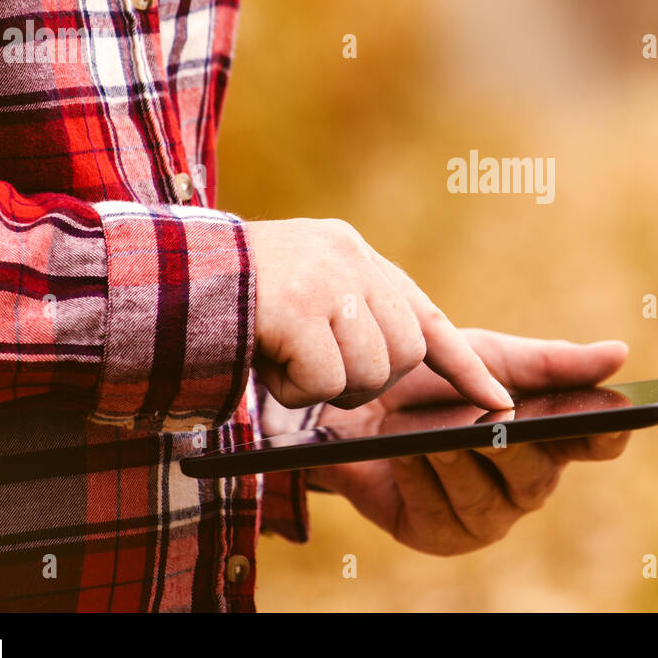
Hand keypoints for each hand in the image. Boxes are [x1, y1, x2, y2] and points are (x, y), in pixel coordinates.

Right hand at [244, 219, 512, 411]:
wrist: (158, 277)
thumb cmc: (228, 301)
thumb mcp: (301, 296)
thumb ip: (351, 317)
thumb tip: (395, 369)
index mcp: (354, 255)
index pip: (428, 317)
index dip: (464, 367)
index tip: (499, 402)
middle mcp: (349, 260)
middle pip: (404, 355)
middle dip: (367, 381)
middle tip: (314, 370)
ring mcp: (326, 281)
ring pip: (370, 372)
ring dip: (325, 386)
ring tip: (282, 358)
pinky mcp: (299, 307)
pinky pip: (323, 380)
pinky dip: (293, 388)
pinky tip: (264, 359)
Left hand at [302, 329, 630, 554]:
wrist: (353, 398)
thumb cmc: (429, 377)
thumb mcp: (487, 356)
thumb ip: (550, 362)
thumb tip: (620, 353)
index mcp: (549, 437)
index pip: (597, 443)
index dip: (610, 434)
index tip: (614, 419)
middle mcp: (526, 482)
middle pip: (539, 476)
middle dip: (510, 447)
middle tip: (490, 422)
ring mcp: (486, 514)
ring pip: (488, 500)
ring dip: (460, 463)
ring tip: (435, 435)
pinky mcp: (440, 535)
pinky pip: (441, 514)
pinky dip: (421, 479)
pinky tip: (404, 453)